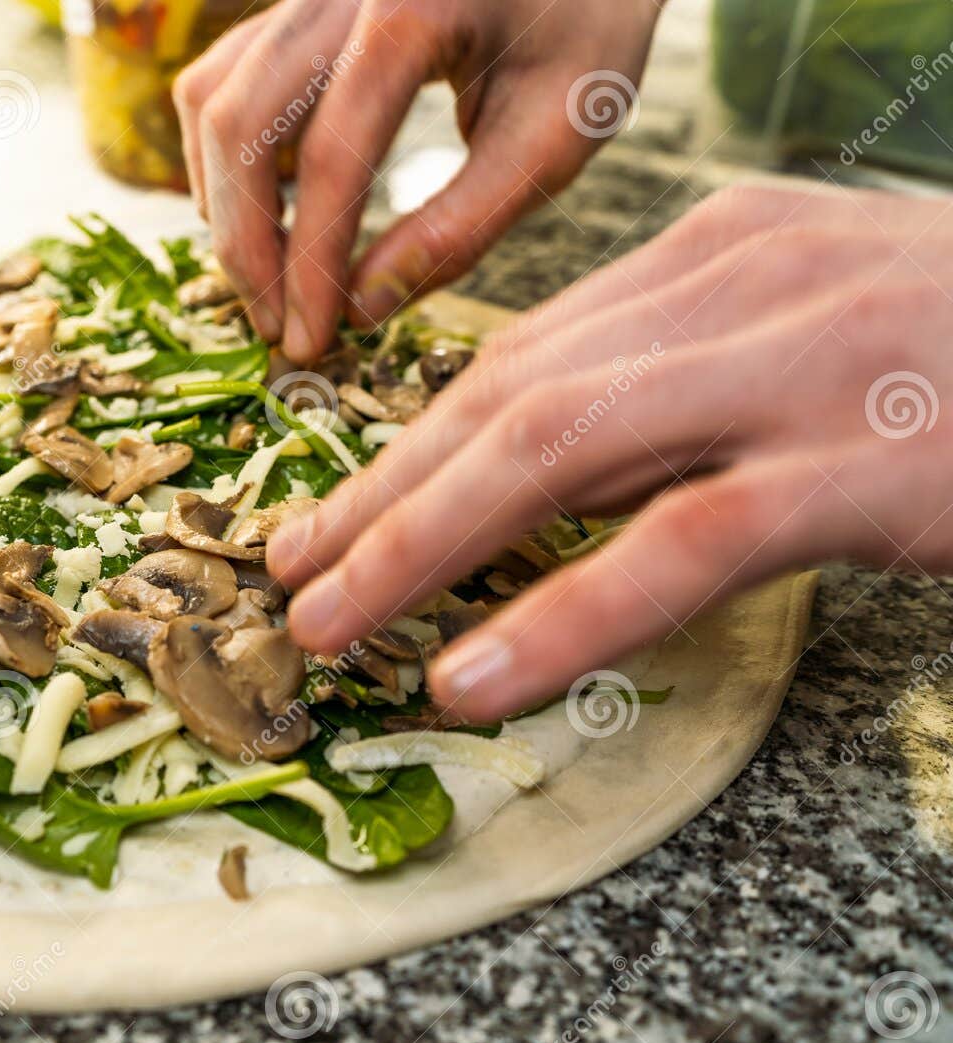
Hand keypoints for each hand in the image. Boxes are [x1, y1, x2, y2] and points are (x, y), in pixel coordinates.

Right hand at [173, 0, 658, 362]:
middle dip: (245, 245)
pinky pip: (219, 79)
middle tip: (278, 327)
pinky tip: (264, 217)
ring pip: (209, 100)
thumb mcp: (557, 132)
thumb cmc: (585, 26)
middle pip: (239, 124)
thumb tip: (363, 310)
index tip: (313, 340)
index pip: (329, 156)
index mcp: (412, 7)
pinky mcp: (290, 1)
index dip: (309, 264)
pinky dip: (224, 158)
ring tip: (271, 282)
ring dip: (222, 204)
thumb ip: (463, 224)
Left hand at [266, 185, 952, 719]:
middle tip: (291, 573)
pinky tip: (475, 675)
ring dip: (422, 545)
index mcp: (713, 254)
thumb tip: (549, 460)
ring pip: (557, 453)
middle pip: (506, 399)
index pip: (519, 356)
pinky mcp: (863, 466)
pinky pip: (682, 544)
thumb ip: (684, 379)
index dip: (407, 442)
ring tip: (331, 626)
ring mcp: (797, 372)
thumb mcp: (809, 333)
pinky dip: (565, 614)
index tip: (332, 508)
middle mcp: (735, 290)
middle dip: (382, 493)